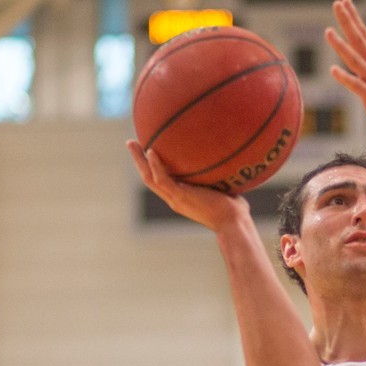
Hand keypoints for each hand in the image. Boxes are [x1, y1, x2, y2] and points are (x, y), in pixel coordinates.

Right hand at [126, 140, 249, 230]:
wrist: (233, 223)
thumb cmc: (233, 208)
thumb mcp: (221, 187)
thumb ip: (217, 176)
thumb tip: (226, 156)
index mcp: (180, 196)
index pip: (160, 180)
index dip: (151, 166)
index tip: (147, 150)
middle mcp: (174, 198)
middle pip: (148, 177)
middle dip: (138, 160)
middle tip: (131, 142)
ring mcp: (175, 198)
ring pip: (149, 178)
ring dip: (139, 160)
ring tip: (132, 143)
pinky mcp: (181, 197)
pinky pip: (163, 180)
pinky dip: (156, 166)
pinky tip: (151, 151)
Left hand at [324, 0, 365, 144]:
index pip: (363, 35)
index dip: (353, 18)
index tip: (343, 1)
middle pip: (360, 41)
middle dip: (348, 22)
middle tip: (337, 3)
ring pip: (356, 61)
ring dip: (341, 46)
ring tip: (328, 31)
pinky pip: (358, 86)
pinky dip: (346, 78)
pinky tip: (333, 70)